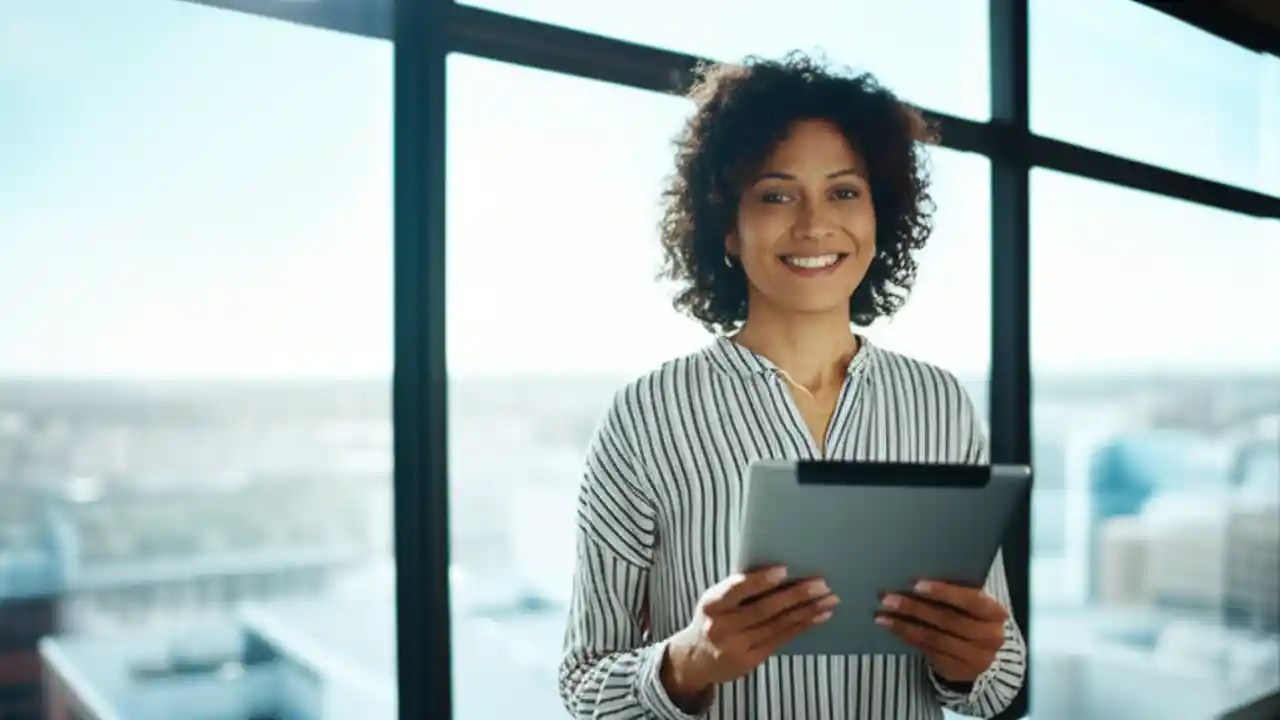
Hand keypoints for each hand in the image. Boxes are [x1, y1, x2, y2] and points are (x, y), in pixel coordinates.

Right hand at [661, 566, 838, 709]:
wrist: (696, 659)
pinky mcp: (751, 661)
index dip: (760, 581)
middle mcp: (722, 627)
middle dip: (795, 596)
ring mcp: (736, 647)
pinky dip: (803, 626)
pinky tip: (819, 616)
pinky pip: (781, 639)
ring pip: (777, 625)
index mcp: (711, 605)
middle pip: (763, 610)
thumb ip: (738, 589)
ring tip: (829, 599)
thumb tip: (781, 572)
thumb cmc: (712, 618)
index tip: (784, 570)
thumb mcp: (715, 600)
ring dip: (806, 611)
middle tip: (821, 584)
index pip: (736, 591)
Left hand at [875, 580, 1006, 684]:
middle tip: (888, 598)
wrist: (985, 652)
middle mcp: (990, 637)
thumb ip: (956, 591)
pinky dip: (907, 637)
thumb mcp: (973, 603)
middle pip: (948, 620)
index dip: (944, 592)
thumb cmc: (973, 616)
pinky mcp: (957, 669)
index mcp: (995, 613)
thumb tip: (917, 575)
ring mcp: (975, 657)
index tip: (917, 585)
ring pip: (934, 638)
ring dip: (904, 625)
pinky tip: (891, 627)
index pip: (971, 600)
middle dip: (915, 608)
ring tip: (882, 614)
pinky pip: (928, 650)